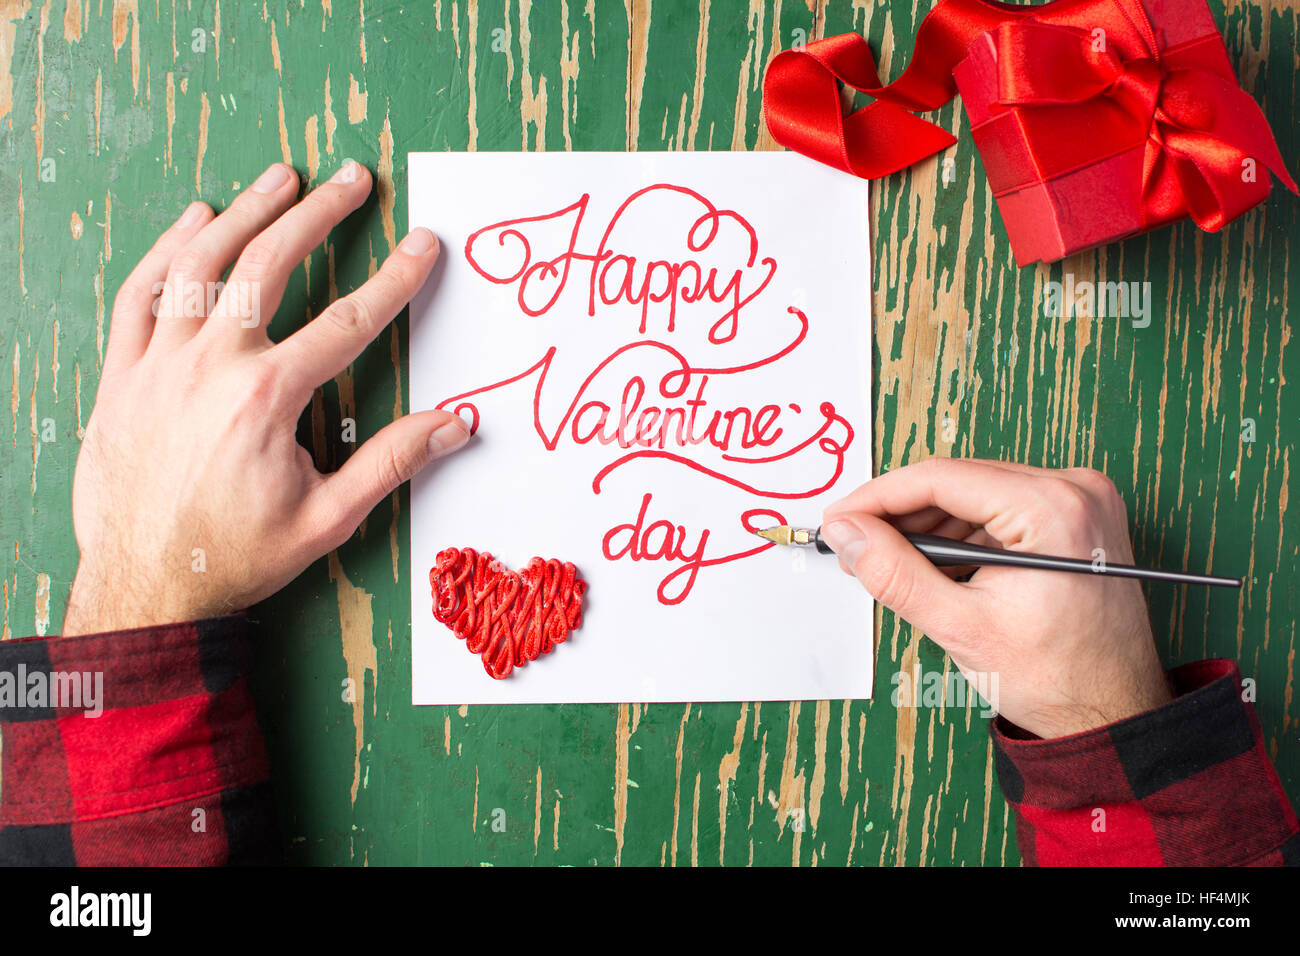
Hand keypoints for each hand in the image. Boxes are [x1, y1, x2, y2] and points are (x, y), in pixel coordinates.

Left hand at [63, 160, 467, 634]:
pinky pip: (140, 294)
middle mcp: (211, 366)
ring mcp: (159, 364)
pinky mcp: (121, 374)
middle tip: (355, 178)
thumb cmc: (235, 557)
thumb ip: (391, 464)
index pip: (349, 320)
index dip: (396, 279)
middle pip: (271, 264)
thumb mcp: (328, 520)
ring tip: (282, 176)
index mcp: (268, 398)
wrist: (142, 586)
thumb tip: (456, 425)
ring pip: (201, 263)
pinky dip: (165, 250)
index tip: (425, 244)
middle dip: (320, 214)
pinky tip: (194, 219)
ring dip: (245, 211)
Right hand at [822, 459, 1170, 737]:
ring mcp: (1081, 499)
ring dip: (929, 525)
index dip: (878, 497)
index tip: (838, 519)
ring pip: (976, 494)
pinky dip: (963, 533)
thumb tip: (847, 532)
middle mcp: (1075, 489)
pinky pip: (1002, 508)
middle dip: (900, 514)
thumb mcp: (960, 626)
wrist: (1115, 711)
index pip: (942, 479)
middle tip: (854, 545)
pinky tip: (934, 564)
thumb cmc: (1058, 678)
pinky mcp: (1077, 517)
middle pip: (958, 481)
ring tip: (889, 563)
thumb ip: (894, 573)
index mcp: (1053, 508)